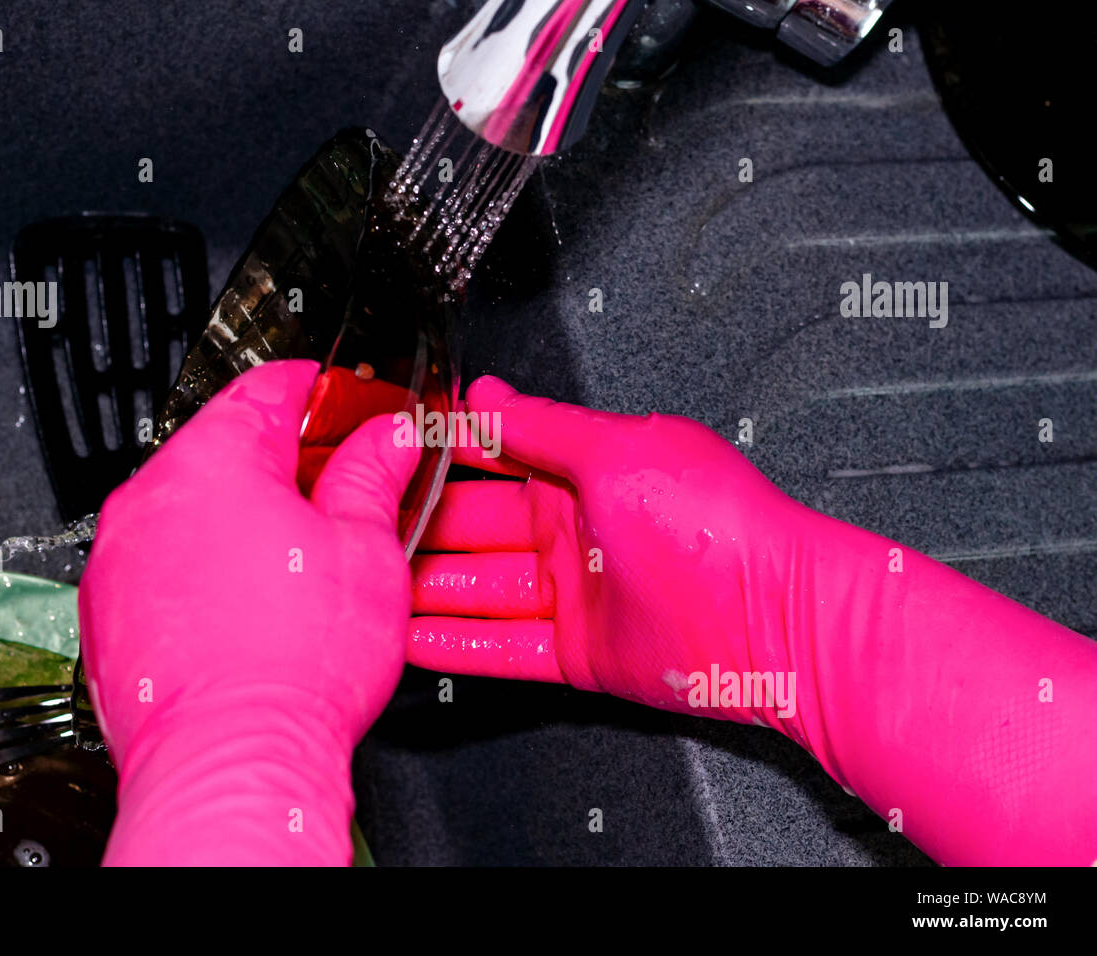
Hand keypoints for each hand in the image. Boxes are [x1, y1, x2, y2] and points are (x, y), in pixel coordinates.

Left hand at [78, 359, 417, 864]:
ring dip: (240, 516)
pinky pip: (161, 562)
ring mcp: (120, 555)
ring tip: (297, 560)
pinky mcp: (109, 610)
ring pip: (190, 506)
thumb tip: (390, 437)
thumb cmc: (292, 668)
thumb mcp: (365, 552)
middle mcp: (152, 496)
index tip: (346, 405)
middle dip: (285, 460)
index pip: (270, 388)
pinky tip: (249, 604)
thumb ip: (375, 477)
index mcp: (216, 460)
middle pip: (226, 445)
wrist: (230, 761)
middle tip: (339, 490)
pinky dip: (201, 568)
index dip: (321, 391)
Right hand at [409, 375, 1096, 864]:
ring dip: (422, 587)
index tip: (380, 454)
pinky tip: (410, 636)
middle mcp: (573, 529)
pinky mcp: (576, 652)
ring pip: (477, 589)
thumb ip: (539, 425)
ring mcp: (573, 592)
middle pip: (472, 526)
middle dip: (414, 526)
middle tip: (355, 528)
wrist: (778, 620)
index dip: (434, 455)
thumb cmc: (721, 525)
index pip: (491, 455)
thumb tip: (484, 392)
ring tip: (364, 586)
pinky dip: (454, 645)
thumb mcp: (618, 449)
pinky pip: (500, 648)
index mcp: (583, 470)